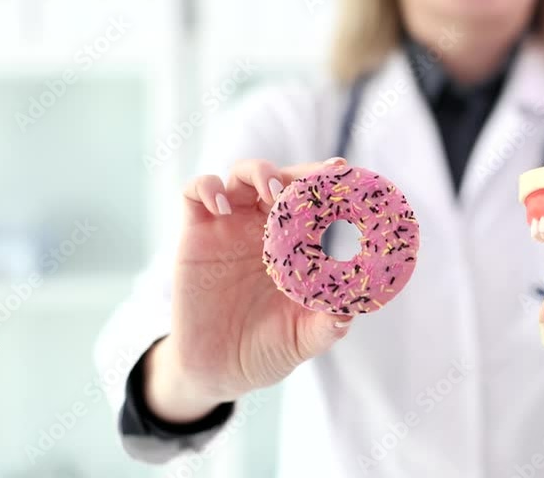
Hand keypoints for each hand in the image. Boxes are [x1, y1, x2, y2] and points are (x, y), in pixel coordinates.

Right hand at [145, 157, 351, 423]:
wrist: (219, 372)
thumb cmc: (268, 350)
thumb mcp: (304, 339)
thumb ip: (328, 326)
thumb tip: (349, 313)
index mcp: (297, 244)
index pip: (315, 201)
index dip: (329, 183)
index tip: (344, 172)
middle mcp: (264, 227)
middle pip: (283, 178)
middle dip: (300, 173)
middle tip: (314, 180)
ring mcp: (229, 226)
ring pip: (242, 175)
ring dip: (260, 172)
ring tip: (273, 192)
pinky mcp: (195, 234)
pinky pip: (194, 193)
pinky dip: (208, 187)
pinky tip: (223, 207)